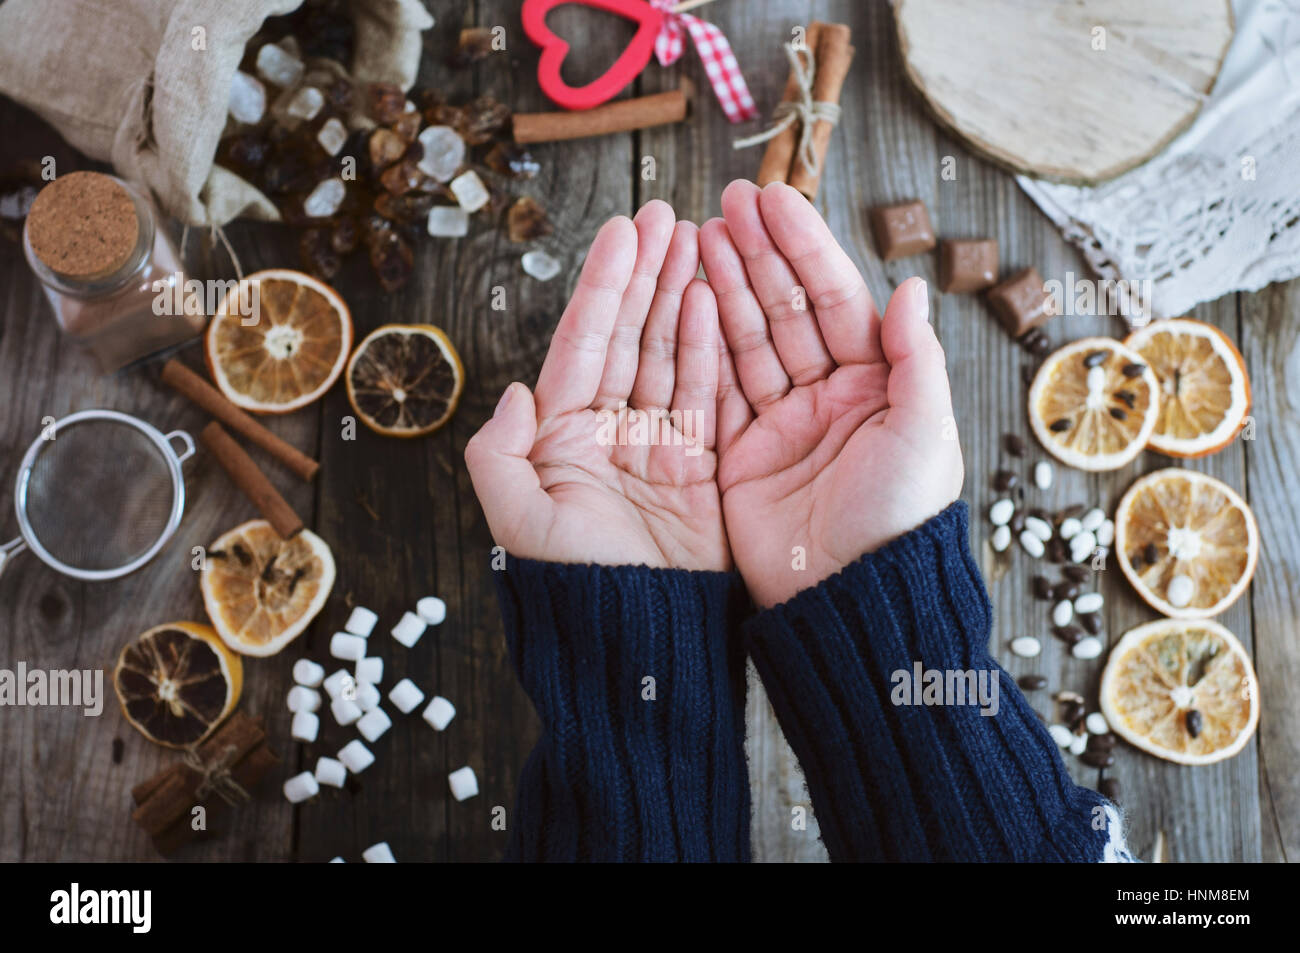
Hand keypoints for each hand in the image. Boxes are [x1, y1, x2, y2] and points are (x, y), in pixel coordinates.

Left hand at [466, 201, 729, 570]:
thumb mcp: (519, 520)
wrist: (640, 634)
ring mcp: (659, 443)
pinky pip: (709, 391)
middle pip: (630, 335)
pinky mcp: (702, 462)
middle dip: (646, 273)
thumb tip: (517, 391)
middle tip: (666, 213)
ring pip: (672, 352)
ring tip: (695, 239)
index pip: (584, 343)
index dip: (604, 285)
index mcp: (562, 436)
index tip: (624, 231)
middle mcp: (610, 431)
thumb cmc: (575, 582)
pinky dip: (712, 344)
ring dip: (681, 294)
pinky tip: (713, 298)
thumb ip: (499, 452)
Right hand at [700, 181, 962, 607]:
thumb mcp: (923, 431)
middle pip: (784, 309)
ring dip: (723, 286)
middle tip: (724, 204)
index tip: (773, 201)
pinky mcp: (739, 454)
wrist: (849, 597)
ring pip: (746, 339)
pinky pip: (717, 387)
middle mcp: (826, 396)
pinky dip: (701, 344)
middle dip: (756, 254)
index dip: (803, 247)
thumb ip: (916, 358)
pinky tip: (686, 298)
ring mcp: (779, 423)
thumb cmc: (899, 517)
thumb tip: (913, 287)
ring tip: (697, 236)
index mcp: (875, 383)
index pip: (832, 298)